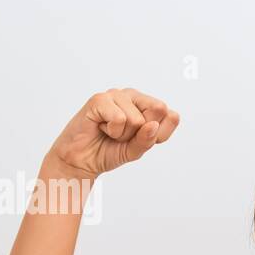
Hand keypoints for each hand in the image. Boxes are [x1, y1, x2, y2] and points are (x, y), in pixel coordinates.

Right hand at [45, 87, 179, 178]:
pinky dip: (112, 131)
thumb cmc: (109, 150)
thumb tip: (153, 125)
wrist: (82, 160)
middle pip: (158, 110)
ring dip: (123, 134)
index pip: (171, 116)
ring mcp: (116, 95)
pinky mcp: (100, 99)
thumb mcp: (136, 150)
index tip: (141, 139)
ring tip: (110, 132)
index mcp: (147, 105)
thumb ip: (148, 140)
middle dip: (141, 132)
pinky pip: (119, 118)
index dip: (159, 135)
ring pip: (137, 119)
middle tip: (124, 135)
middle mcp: (133, 96)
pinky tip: (101, 127)